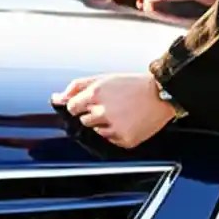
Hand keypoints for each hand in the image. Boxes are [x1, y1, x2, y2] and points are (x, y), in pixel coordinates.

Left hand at [50, 73, 177, 148]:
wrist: (162, 94)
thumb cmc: (132, 85)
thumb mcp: (103, 78)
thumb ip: (76, 87)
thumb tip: (56, 98)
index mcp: (95, 94)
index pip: (72, 107)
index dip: (80, 105)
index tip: (90, 103)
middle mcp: (103, 112)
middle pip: (84, 120)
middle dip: (93, 113)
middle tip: (111, 105)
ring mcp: (114, 128)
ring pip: (97, 131)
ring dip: (104, 124)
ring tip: (122, 112)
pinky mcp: (125, 140)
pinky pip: (111, 140)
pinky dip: (117, 132)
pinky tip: (128, 122)